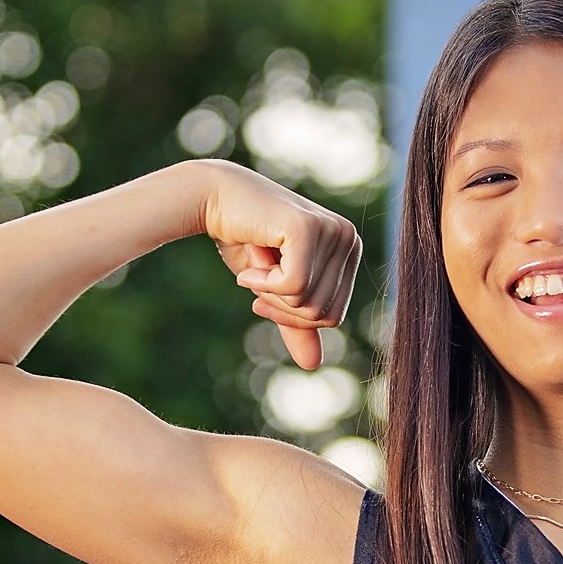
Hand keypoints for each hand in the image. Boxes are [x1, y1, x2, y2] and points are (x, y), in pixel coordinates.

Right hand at [198, 160, 362, 369]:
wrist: (213, 198)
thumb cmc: (245, 240)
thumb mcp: (274, 289)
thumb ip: (296, 323)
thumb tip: (314, 365)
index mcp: (349, 251)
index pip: (332, 316)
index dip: (292, 317)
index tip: (263, 297)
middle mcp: (349, 238)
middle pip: (323, 314)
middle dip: (281, 306)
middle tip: (258, 277)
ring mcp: (334, 232)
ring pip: (308, 302)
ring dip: (270, 291)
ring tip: (257, 261)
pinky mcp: (310, 229)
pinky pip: (294, 287)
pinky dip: (263, 281)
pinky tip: (253, 256)